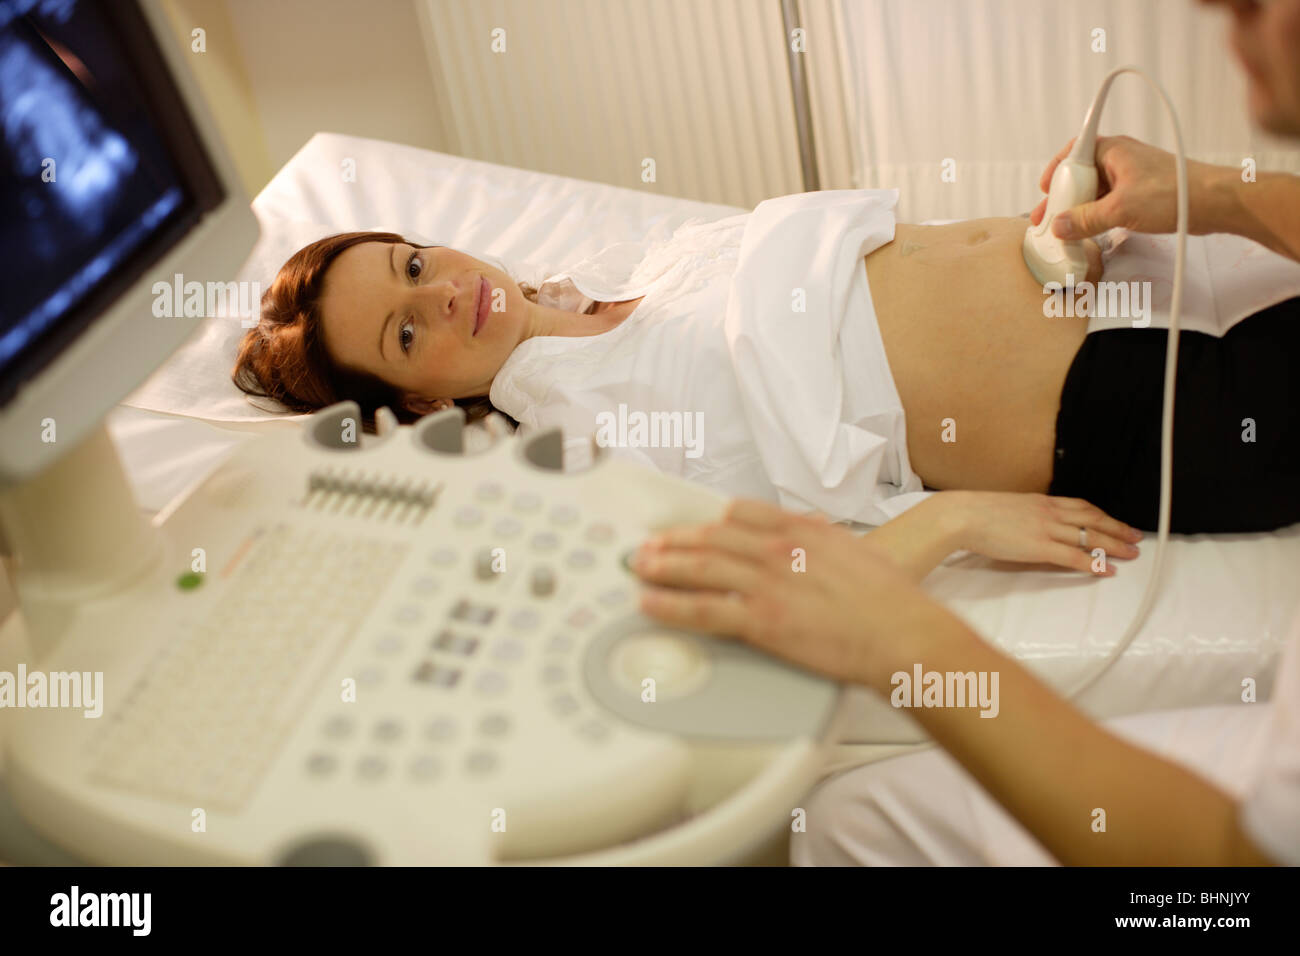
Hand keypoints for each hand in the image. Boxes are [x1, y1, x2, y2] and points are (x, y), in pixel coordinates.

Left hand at [631, 498, 946, 685]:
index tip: (697, 526)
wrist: (901, 633)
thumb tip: (813, 528)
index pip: (744, 513)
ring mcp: (767, 584)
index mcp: (803, 531)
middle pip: (713, 537)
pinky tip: (650, 603)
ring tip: (640, 568)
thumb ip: (825, 540)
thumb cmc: (889, 602)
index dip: (713, 521)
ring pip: (701, 567)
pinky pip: (704, 609)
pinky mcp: (761, 620)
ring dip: (664, 566)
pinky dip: (672, 605)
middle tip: (650, 546)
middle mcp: (779, 550)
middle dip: (676, 540)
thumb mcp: (858, 552)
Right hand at [942, 490, 1141, 574]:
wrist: (963, 515)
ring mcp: (1046, 529)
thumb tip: (1029, 525)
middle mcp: (1050, 513)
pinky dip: (1094, 564)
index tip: (1117, 521)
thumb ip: (1024, 515)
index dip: (1104, 515)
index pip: (1082, 506)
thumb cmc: (976, 512)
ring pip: (1090, 537)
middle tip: (1136, 537)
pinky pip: (1075, 557)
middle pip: (1093, 520)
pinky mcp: (1040, 547)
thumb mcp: (1007, 507)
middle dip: (1118, 529)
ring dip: (1114, 546)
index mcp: (1041, 502)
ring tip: (1131, 554)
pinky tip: (1108, 571)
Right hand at [1029, 134, 1215, 238]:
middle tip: (1048, 217)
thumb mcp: (1121, 209)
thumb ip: (1085, 220)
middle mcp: (1120, 159)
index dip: (1056, 170)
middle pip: (1081, 175)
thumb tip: (1058, 227)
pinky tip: (1090, 229)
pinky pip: (1109, 201)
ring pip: (1095, 190)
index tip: (1044, 190)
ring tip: (1065, 229)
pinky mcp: (1140, 193)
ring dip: (1079, 208)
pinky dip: (1096, 214)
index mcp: (1113, 150)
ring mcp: (1130, 176)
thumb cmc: (1174, 194)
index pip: (1073, 152)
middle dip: (1063, 196)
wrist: (1215, 202)